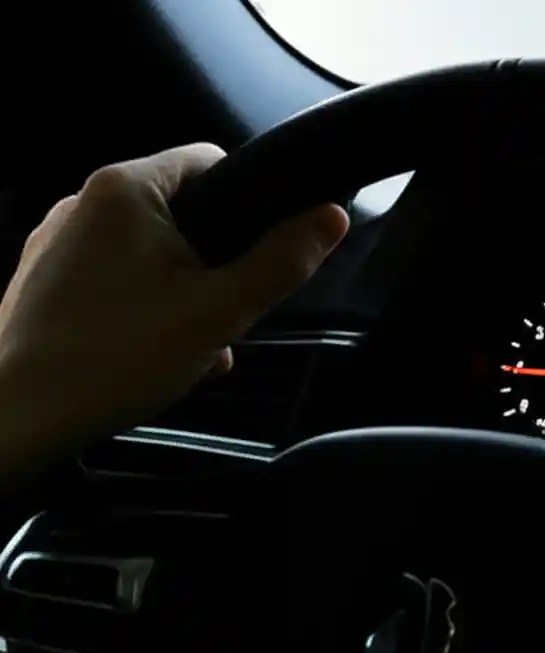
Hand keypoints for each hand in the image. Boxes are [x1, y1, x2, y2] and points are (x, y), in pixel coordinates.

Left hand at [0, 144, 348, 478]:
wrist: (19, 415)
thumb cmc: (114, 357)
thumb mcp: (221, 311)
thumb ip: (282, 261)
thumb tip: (331, 217)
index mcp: (126, 189)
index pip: (213, 163)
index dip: (251, 206)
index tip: (260, 256)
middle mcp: (83, 202)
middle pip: (185, 214)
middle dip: (216, 265)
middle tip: (222, 316)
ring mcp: (57, 241)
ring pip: (151, 252)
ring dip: (183, 293)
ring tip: (187, 346)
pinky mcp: (44, 278)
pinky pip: (115, 278)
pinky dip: (143, 307)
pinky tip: (151, 354)